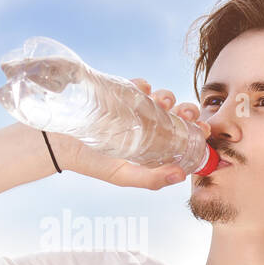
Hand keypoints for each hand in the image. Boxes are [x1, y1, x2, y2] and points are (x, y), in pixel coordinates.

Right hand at [48, 78, 209, 188]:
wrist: (59, 143)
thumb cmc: (92, 163)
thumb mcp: (123, 176)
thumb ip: (151, 180)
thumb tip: (181, 177)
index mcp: (152, 146)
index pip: (181, 137)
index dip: (195, 132)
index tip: (204, 130)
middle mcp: (146, 126)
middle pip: (176, 115)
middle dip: (186, 111)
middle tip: (186, 113)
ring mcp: (134, 108)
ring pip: (161, 98)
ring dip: (168, 96)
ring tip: (162, 100)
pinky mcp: (120, 92)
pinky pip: (139, 84)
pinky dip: (145, 84)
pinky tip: (143, 89)